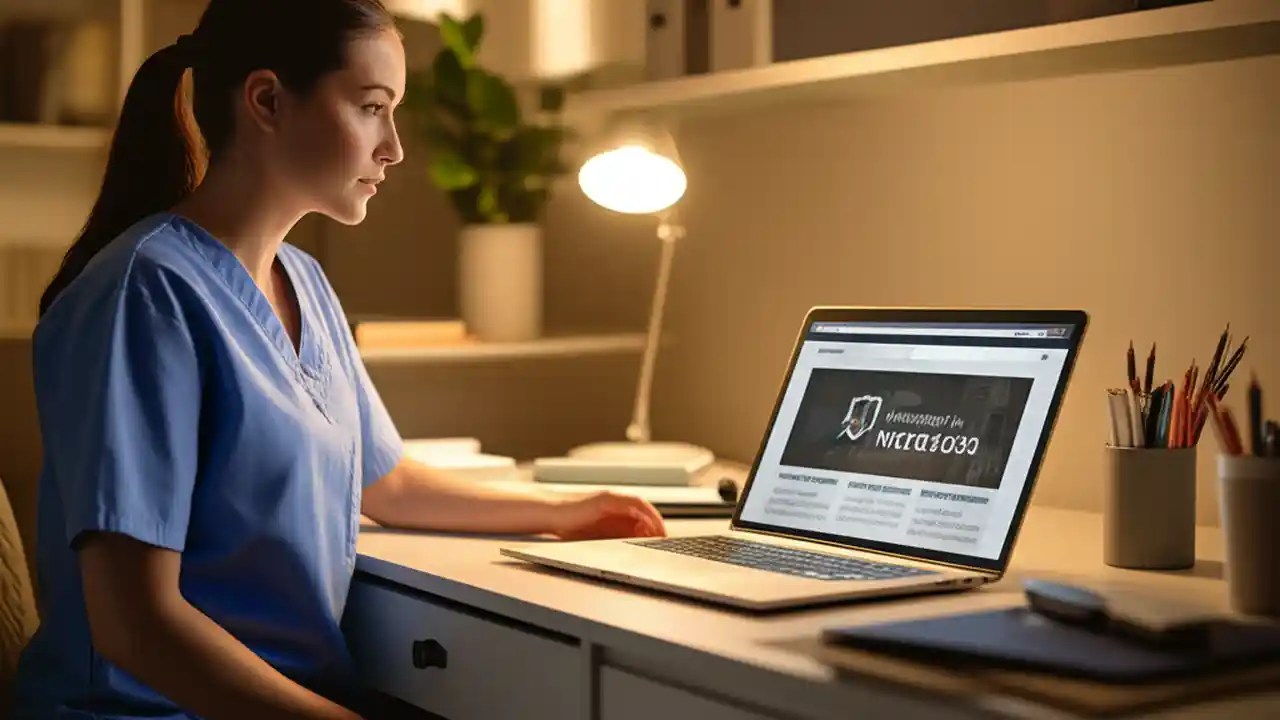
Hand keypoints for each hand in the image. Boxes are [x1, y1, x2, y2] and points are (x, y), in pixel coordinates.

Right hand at [550, 491, 666, 540]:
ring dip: (653, 520)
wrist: (550, 515)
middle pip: (644, 510)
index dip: (654, 527)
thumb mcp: (597, 536)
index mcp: (613, 509)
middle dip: (656, 526)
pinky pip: (632, 504)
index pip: (641, 515)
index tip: (661, 541)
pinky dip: (643, 514)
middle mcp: (615, 501)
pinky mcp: (606, 499)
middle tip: (665, 541)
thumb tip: (633, 549)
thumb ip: (614, 538)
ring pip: (641, 506)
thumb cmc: (569, 526)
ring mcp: (611, 498)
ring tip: (660, 535)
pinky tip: (648, 526)